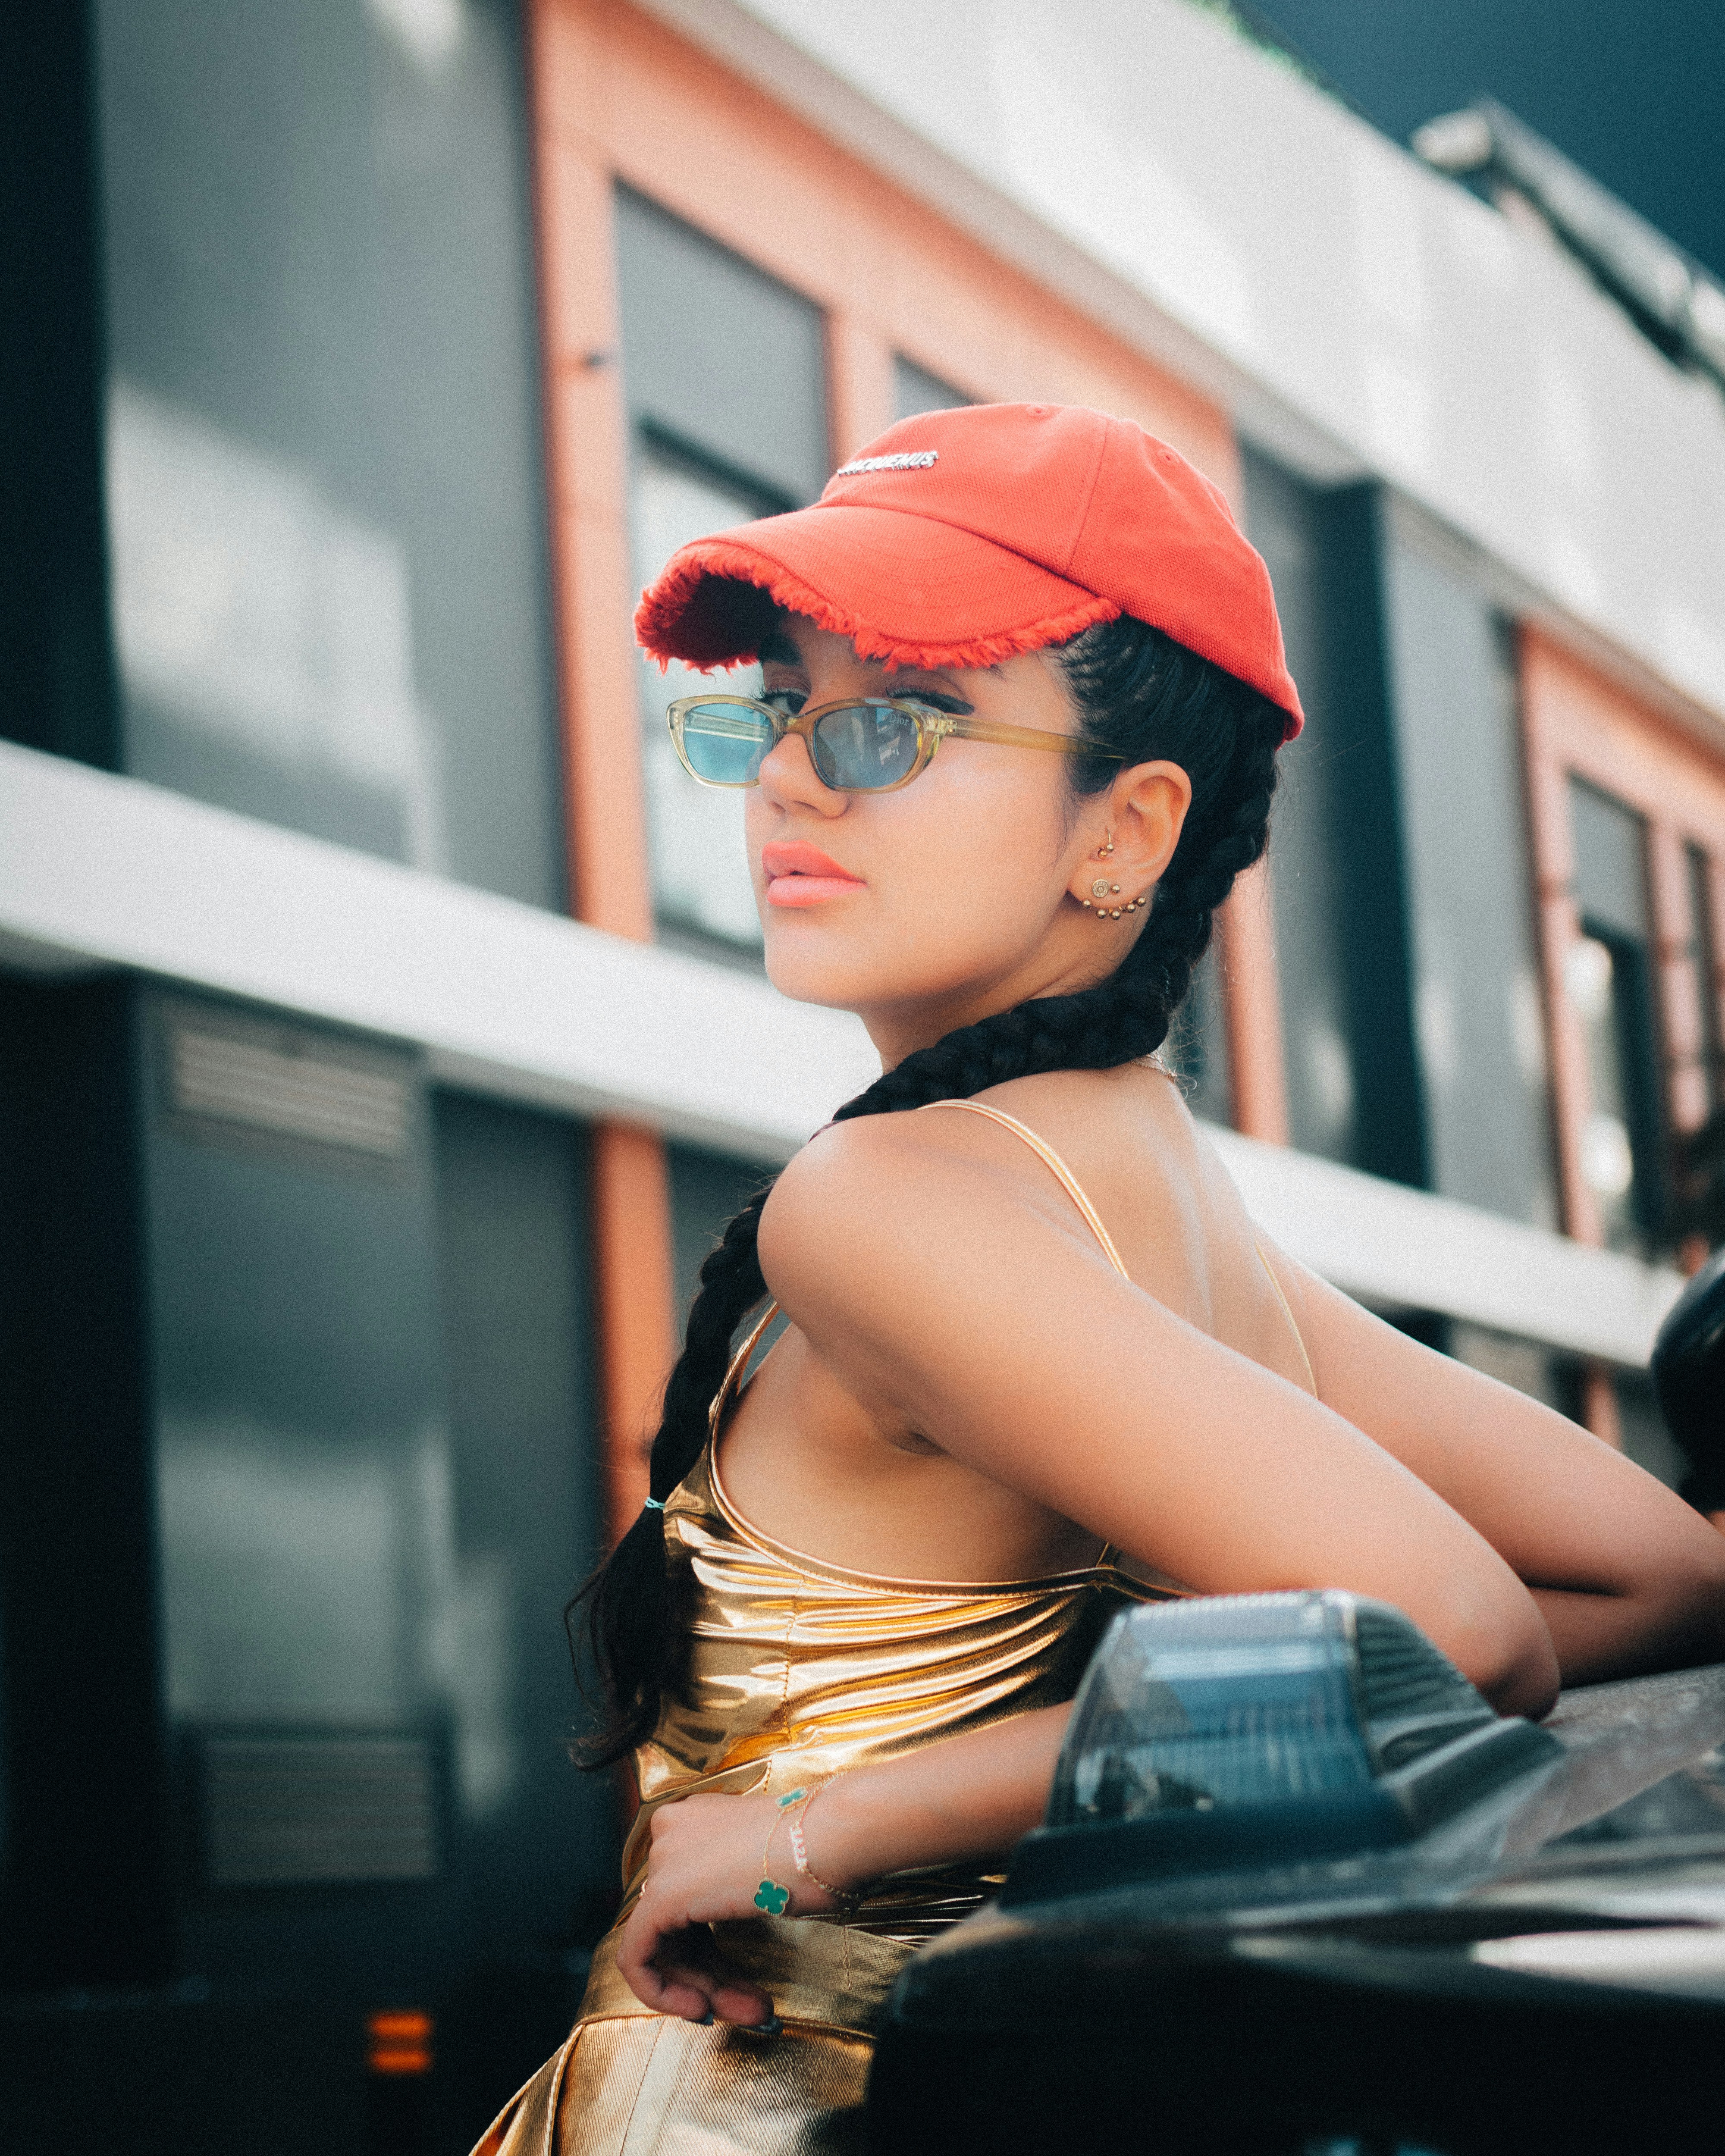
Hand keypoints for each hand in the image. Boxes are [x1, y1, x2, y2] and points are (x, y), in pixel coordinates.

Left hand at [614, 1792, 845, 2022]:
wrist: (832, 1837)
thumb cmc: (821, 1848)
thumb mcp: (770, 1869)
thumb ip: (740, 1890)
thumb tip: (739, 1916)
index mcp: (697, 1821)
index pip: (692, 1905)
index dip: (716, 1956)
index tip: (749, 1985)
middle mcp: (671, 1835)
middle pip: (680, 1929)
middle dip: (714, 1977)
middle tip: (754, 2006)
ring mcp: (664, 1863)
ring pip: (665, 1948)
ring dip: (707, 1990)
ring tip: (751, 2013)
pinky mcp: (660, 1897)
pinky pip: (637, 1958)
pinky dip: (663, 1992)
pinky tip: (703, 2009)